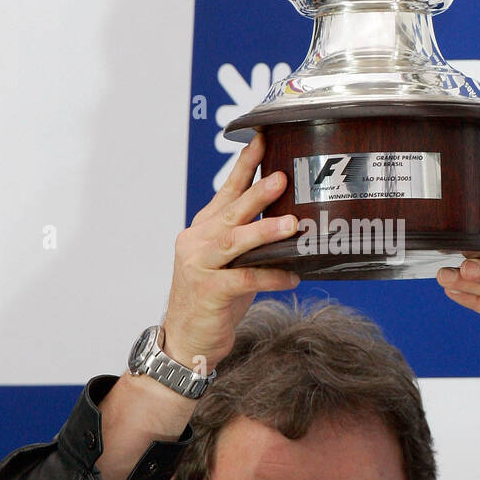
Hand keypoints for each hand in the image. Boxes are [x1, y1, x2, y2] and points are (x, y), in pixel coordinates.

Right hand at [162, 132, 298, 372]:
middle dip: (257, 193)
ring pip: (234, 242)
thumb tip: (290, 221)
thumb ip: (250, 242)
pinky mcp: (209, 292)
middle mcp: (197, 242)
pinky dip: (271, 277)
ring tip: (292, 225)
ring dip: (265, 231)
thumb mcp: (231, 263)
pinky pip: (245, 280)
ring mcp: (200, 266)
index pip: (226, 191)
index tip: (262, 140)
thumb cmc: (214, 300)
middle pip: (230, 211)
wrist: (186, 339)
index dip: (244, 166)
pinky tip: (293, 277)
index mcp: (203, 229)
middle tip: (282, 177)